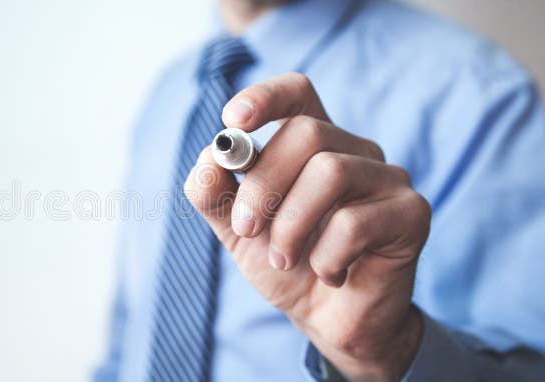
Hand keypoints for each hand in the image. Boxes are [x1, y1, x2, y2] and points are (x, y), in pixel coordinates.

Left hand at [184, 73, 430, 380]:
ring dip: (291, 225)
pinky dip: (325, 258)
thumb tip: (209, 159)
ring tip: (282, 259)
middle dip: (264, 184)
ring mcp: (388, 179)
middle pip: (308, 133)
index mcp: (313, 144)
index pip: (297, 93)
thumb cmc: (285, 263)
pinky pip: (356, 222)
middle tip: (246, 227)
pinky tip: (328, 274)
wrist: (326, 320)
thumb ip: (214, 193)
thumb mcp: (237, 229)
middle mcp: (354, 151)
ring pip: (331, 173)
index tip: (232, 120)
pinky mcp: (412, 214)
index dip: (265, 97)